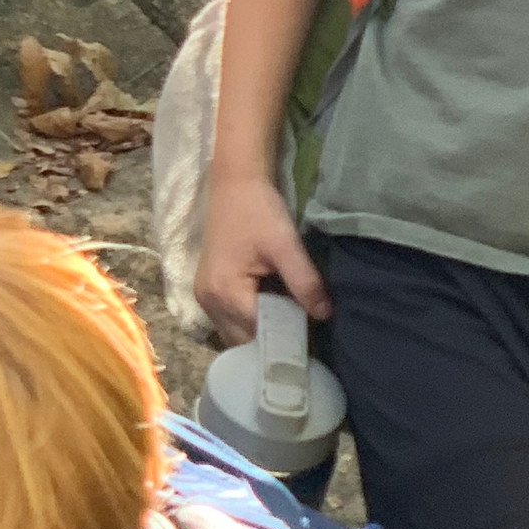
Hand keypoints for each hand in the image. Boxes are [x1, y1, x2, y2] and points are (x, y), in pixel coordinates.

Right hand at [197, 170, 326, 340]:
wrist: (234, 184)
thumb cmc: (258, 210)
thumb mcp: (286, 245)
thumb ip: (304, 282)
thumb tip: (323, 316)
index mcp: (225, 293)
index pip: (260, 333)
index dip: (287, 339)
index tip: (313, 343)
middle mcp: (209, 302)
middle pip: (244, 342)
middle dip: (273, 344)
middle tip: (305, 342)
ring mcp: (205, 299)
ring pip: (235, 335)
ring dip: (260, 337)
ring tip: (291, 331)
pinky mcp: (208, 291)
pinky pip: (230, 322)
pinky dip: (250, 324)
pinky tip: (273, 316)